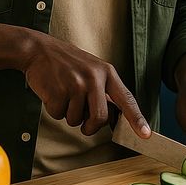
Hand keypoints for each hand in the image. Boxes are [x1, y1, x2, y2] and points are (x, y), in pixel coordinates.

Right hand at [22, 34, 148, 137]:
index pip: (126, 99)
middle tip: (84, 124)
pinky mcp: (58, 91)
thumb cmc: (67, 64)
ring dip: (68, 115)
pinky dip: (54, 110)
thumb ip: (103, 92)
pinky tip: (52, 93)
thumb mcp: (92, 70)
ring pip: (76, 120)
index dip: (137, 118)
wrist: (39, 50)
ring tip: (64, 95)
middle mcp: (94, 78)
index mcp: (107, 72)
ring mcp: (76, 84)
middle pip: (99, 118)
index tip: (146, 134)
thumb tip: (112, 119)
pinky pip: (58, 115)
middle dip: (90, 127)